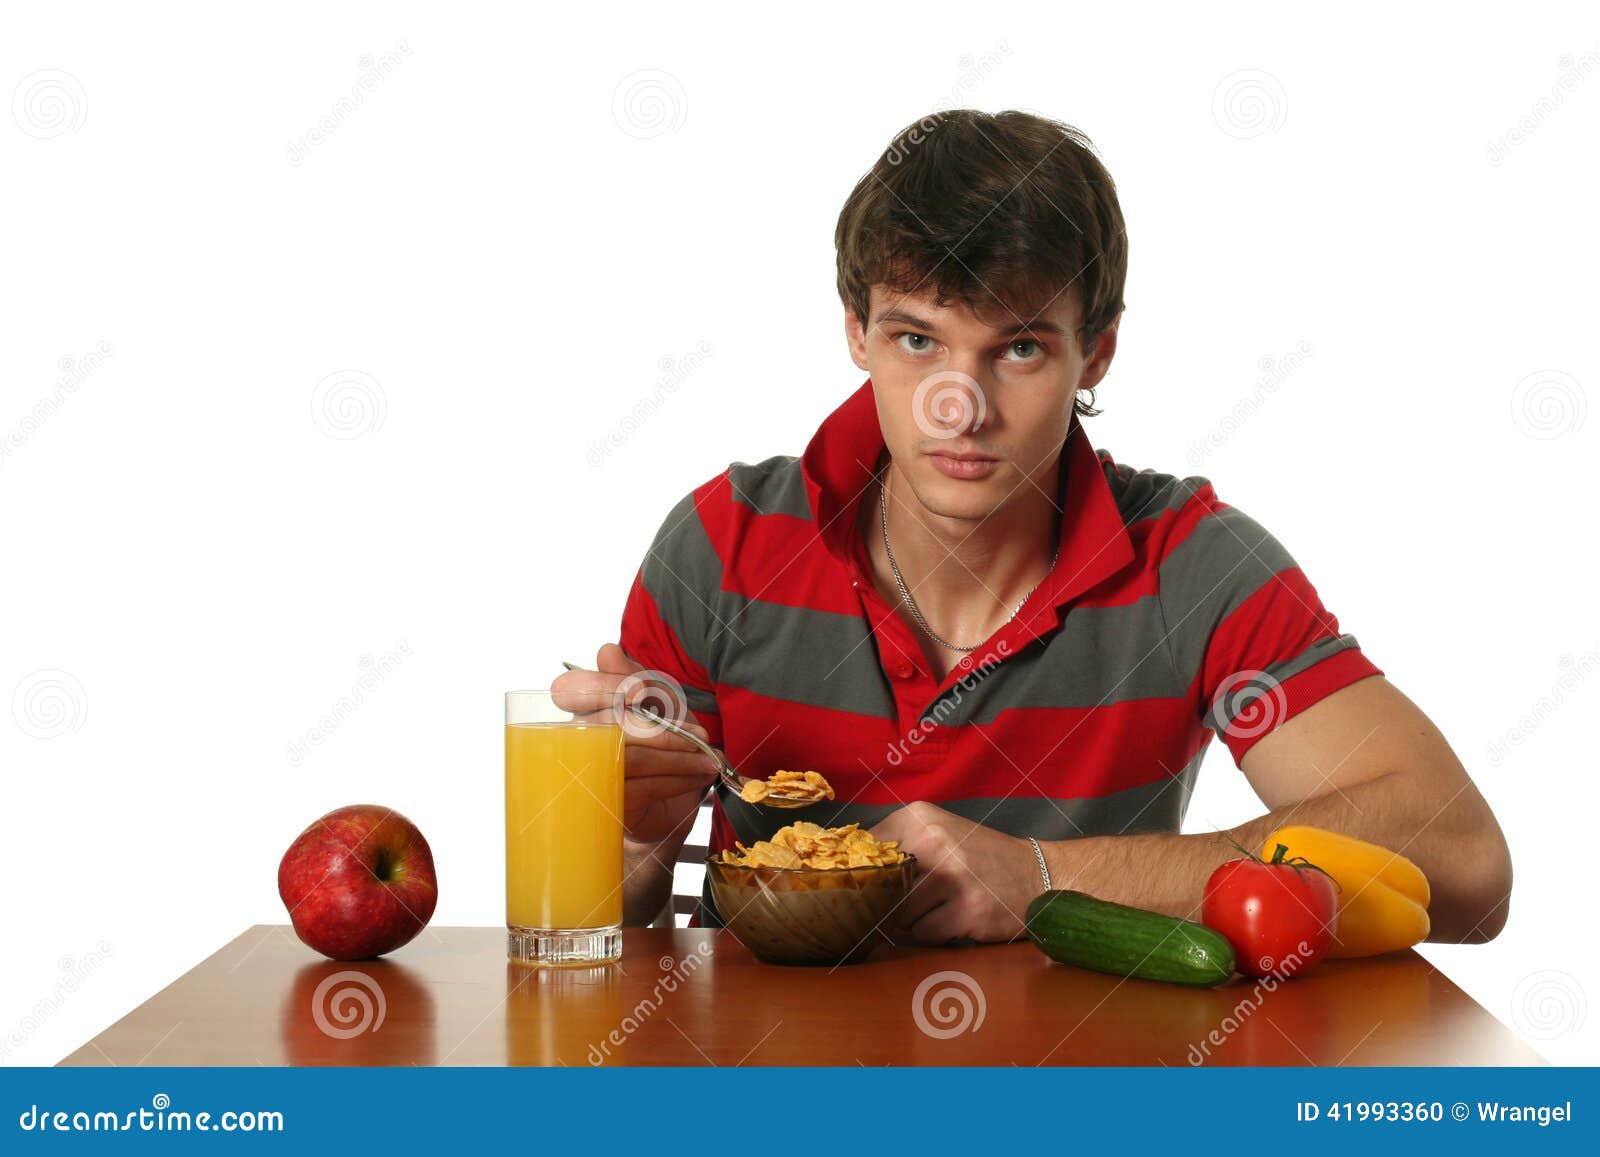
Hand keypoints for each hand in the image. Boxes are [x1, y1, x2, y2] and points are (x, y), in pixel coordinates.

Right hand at [551, 644, 719, 843]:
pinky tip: (699, 775)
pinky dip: (677, 779)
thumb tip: (607, 652)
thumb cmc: (663, 749)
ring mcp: (590, 775)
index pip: (575, 689)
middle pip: (606, 725)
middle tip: (700, 734)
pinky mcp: (608, 803)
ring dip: (677, 756)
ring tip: (707, 759)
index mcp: (586, 708)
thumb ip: (640, 678)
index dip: (603, 687)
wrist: (670, 805)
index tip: (639, 693)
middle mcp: (579, 741)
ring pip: (628, 757)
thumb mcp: (662, 706)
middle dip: (661, 729)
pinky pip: (641, 787)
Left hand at [869, 801, 1045, 943]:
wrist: (1039, 874)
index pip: (865, 850)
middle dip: (887, 902)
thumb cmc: (980, 856)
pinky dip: (934, 933)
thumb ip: (897, 845)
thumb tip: (846, 874)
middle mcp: (934, 841)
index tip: (871, 885)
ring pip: (898, 914)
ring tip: (938, 907)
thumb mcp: (939, 832)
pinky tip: (955, 919)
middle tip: (908, 902)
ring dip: (912, 920)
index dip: (864, 874)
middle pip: (879, 886)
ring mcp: (952, 877)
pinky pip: (924, 934)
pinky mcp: (967, 911)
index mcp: (920, 818)